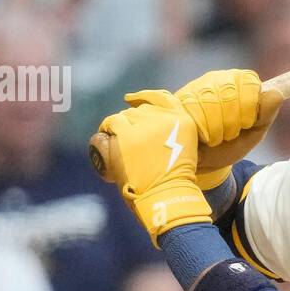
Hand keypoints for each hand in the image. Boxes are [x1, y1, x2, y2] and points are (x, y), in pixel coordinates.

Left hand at [96, 90, 209, 246]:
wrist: (166, 194)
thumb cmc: (175, 179)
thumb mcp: (183, 149)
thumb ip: (171, 134)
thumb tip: (149, 127)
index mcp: (183, 120)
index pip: (162, 97)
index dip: (144, 96)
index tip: (131, 100)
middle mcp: (165, 118)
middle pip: (141, 110)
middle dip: (133, 121)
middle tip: (129, 136)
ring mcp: (145, 125)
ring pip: (125, 116)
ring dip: (120, 126)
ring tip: (116, 139)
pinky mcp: (127, 135)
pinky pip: (112, 123)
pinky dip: (107, 129)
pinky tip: (105, 136)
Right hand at [171, 69, 283, 188]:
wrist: (199, 162)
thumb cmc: (227, 145)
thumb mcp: (252, 134)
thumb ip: (266, 115)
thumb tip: (277, 94)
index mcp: (239, 82)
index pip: (250, 82)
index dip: (251, 106)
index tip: (246, 123)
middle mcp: (217, 79)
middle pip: (233, 93)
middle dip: (234, 121)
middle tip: (228, 133)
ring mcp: (196, 87)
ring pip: (214, 104)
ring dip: (218, 129)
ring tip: (214, 136)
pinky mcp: (179, 100)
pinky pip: (196, 112)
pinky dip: (203, 132)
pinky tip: (200, 136)